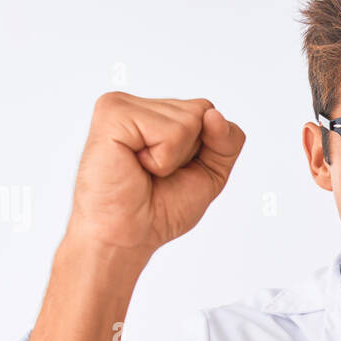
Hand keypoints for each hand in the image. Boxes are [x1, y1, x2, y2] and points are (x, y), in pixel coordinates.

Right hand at [67, 91, 245, 257]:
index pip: (209, 112)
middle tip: (156, 174)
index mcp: (158, 115)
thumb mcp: (211, 174)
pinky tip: (136, 165)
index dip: (206, 149)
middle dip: (191, 153)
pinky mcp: (113, 113)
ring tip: (144, 171)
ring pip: (190, 120)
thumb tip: (214, 114)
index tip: (175, 171)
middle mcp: (140, 106)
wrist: (127, 235)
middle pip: (202, 111)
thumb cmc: (158, 209)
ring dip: (173, 159)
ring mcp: (124, 105)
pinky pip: (169, 131)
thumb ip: (227, 141)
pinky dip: (162, 160)